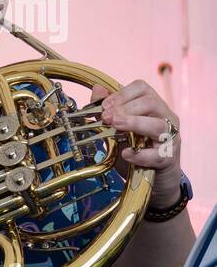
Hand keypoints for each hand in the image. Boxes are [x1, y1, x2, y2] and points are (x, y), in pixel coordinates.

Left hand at [91, 80, 181, 206]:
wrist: (153, 179)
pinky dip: (140, 154)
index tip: (104, 106)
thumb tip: (97, 89)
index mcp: (153, 107)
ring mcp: (170, 138)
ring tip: (115, 126)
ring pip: (158, 125)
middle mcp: (165, 118)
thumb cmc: (135, 149)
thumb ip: (107, 110)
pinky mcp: (169, 158)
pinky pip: (157, 154)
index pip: (143, 88)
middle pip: (151, 102)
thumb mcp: (117, 129)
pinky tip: (126, 154)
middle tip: (106, 118)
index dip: (122, 94)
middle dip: (125, 108)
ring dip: (134, 124)